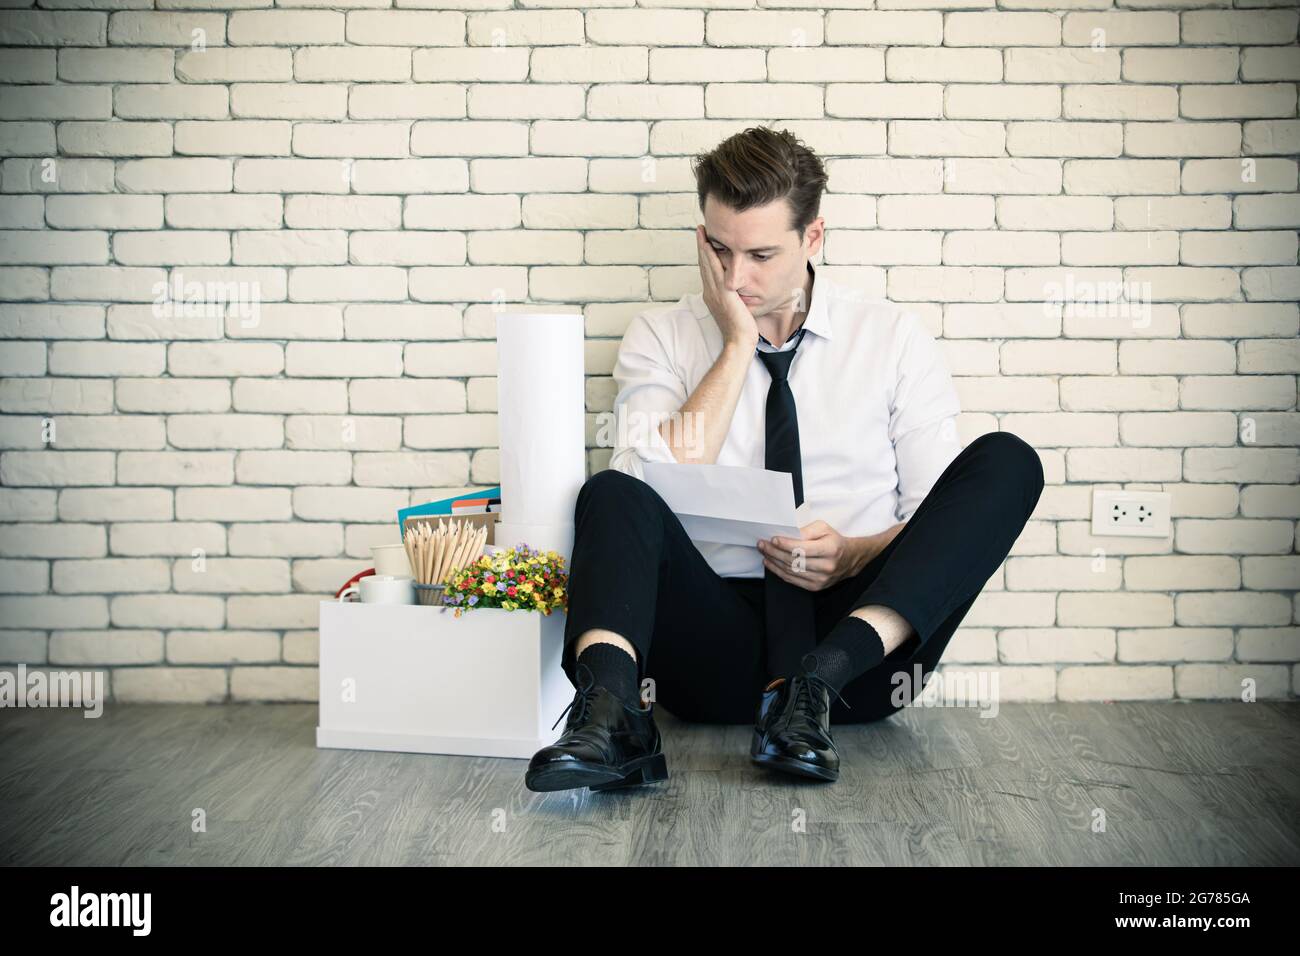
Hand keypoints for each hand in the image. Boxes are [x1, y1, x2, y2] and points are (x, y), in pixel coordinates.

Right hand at [697, 225, 757, 349]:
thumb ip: (733, 299)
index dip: (705, 256)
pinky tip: (708, 245)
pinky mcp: (722, 292)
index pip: (708, 271)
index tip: (705, 242)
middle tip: (700, 230)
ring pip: (707, 264)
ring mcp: (714, 292)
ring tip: (702, 231)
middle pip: (704, 264)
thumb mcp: (735, 310)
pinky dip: (710, 256)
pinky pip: (714, 270)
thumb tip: (738, 291)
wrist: (739, 342)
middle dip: (702, 246)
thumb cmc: (740, 331)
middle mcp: (710, 292)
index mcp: (713, 296)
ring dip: (703, 246)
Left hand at [757, 520, 863, 592]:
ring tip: (764, 552)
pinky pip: (793, 580)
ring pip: (791, 571)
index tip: (773, 539)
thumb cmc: (834, 541)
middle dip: (774, 552)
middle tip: (762, 544)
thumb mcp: (823, 528)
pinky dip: (779, 572)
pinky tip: (771, 563)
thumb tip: (789, 535)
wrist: (849, 559)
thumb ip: (806, 530)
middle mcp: (826, 566)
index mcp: (830, 549)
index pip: (803, 549)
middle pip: (794, 560)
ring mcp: (821, 579)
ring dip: (774, 562)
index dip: (786, 545)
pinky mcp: (816, 587)